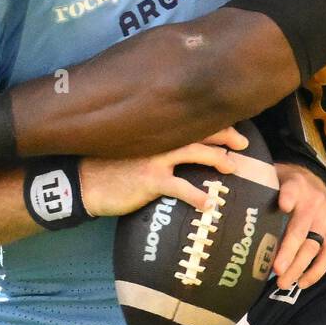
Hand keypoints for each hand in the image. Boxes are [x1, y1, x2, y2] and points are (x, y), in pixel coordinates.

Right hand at [79, 127, 245, 217]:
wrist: (83, 181)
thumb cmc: (107, 167)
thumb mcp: (130, 148)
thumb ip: (153, 146)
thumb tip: (175, 152)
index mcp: (155, 131)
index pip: (190, 120)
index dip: (214, 122)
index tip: (232, 126)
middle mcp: (158, 140)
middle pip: (199, 131)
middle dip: (224, 135)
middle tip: (243, 143)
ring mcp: (155, 159)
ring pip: (195, 152)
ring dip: (217, 159)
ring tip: (232, 168)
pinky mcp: (150, 180)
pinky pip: (180, 187)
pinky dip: (197, 196)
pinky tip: (209, 204)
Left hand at [271, 162, 325, 289]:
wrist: (318, 179)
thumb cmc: (287, 184)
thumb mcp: (275, 179)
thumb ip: (261, 190)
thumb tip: (231, 206)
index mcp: (295, 185)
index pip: (292, 190)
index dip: (288, 197)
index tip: (284, 205)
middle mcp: (313, 201)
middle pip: (300, 229)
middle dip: (288, 251)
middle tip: (276, 270)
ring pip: (312, 246)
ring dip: (297, 267)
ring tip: (283, 283)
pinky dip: (315, 271)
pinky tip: (301, 283)